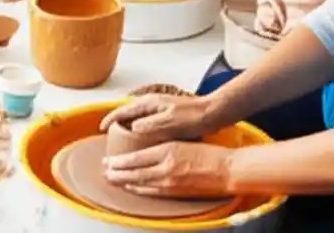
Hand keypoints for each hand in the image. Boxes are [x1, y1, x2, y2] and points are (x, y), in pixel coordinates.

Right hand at [99, 93, 215, 141]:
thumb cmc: (193, 117)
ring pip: (137, 115)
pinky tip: (143, 138)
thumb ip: (148, 125)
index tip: (101, 129)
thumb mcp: (168, 123)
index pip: (123, 110)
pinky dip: (139, 127)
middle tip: (109, 135)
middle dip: (117, 121)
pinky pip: (146, 120)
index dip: (110, 119)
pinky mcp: (167, 114)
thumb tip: (131, 129)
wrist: (214, 113)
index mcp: (149, 102)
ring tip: (122, 137)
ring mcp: (160, 107)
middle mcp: (152, 102)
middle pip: (128, 111)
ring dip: (128, 124)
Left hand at [103, 141, 233, 198]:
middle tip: (104, 170)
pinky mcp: (176, 192)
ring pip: (140, 183)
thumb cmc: (210, 153)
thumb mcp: (182, 141)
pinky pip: (152, 192)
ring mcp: (170, 182)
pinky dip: (138, 190)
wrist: (228, 170)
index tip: (107, 160)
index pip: (134, 158)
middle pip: (133, 172)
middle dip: (116, 172)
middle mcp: (166, 168)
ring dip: (124, 181)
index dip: (118, 162)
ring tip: (112, 179)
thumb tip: (146, 149)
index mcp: (167, 151)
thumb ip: (163, 146)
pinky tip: (132, 187)